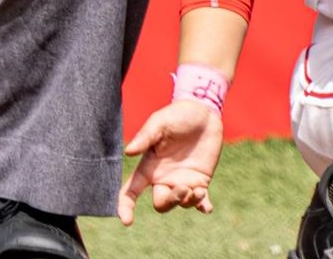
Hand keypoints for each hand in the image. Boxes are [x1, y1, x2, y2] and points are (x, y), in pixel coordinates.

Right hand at [118, 101, 224, 224]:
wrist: (203, 112)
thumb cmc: (177, 115)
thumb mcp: (159, 123)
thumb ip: (145, 137)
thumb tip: (129, 152)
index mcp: (148, 168)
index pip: (130, 192)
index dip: (125, 207)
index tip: (127, 220)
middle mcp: (163, 179)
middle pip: (161, 204)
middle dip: (170, 201)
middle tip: (183, 188)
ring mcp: (182, 181)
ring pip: (180, 204)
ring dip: (188, 201)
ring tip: (198, 191)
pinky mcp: (200, 180)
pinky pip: (200, 201)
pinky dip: (203, 206)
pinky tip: (207, 207)